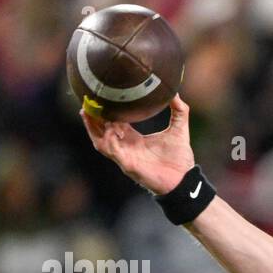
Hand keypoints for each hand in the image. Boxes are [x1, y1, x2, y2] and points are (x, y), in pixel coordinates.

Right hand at [81, 95, 195, 194]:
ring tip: (89, 112)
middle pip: (100, 131)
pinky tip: (111, 128)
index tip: (100, 96)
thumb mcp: (179, 129)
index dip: (105, 111)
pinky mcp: (128, 165)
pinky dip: (109, 140)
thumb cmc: (179, 158)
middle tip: (87, 101)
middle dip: (91, 118)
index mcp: (134, 139)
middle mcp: (126, 147)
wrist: (185, 179)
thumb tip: (175, 92)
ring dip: (94, 127)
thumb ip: (179, 110)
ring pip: (101, 141)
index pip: (112, 123)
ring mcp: (125, 157)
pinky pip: (113, 152)